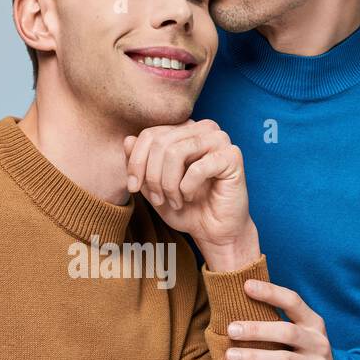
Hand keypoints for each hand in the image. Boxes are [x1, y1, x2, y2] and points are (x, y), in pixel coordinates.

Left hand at [122, 119, 259, 270]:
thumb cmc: (185, 207)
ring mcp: (219, 139)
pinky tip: (190, 197)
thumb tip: (127, 140)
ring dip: (169, 184)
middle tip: (158, 200)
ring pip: (176, 152)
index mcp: (184, 130)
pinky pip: (198, 168)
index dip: (136, 162)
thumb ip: (140, 163)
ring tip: (174, 201)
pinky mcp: (232, 156)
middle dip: (152, 176)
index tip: (134, 188)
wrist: (213, 231)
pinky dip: (187, 187)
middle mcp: (203, 128)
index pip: (149, 134)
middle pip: (161, 142)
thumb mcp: (153, 186)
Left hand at [225, 282, 333, 359]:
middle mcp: (318, 342)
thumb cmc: (301, 351)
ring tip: (230, 356)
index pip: (293, 301)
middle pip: (287, 332)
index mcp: (313, 322)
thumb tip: (237, 300)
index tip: (246, 286)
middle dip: (257, 330)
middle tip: (230, 330)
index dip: (271, 293)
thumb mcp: (298, 332)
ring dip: (255, 357)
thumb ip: (276, 319)